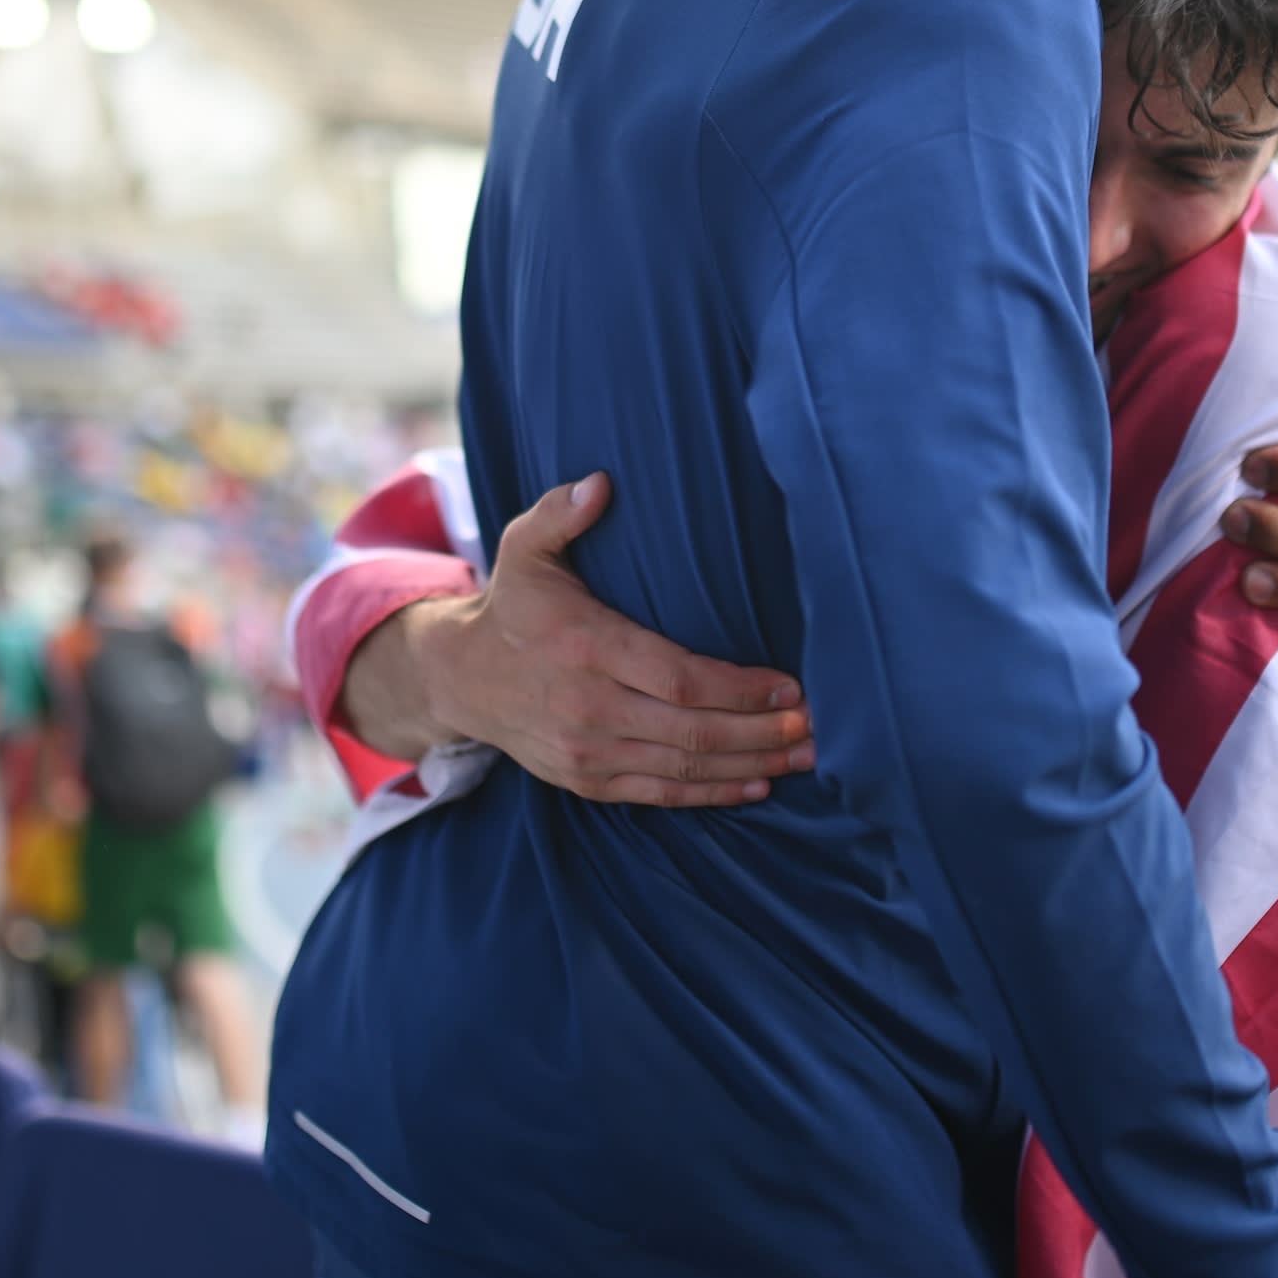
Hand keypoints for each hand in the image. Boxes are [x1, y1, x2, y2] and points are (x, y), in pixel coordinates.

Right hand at [368, 474, 814, 806]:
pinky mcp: (587, 780)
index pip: (681, 678)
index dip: (742, 688)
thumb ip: (561, 514)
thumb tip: (602, 482)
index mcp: (588, 648)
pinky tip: (756, 782)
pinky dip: (711, 794)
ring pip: (685, 767)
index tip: (792, 685)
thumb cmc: (513, 606)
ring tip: (804, 754)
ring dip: (751, 764)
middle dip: (762, 731)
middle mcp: (590, 707)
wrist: (460, 679)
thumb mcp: (525, 549)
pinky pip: (660, 794)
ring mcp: (587, 751)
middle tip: (817, 726)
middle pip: (694, 731)